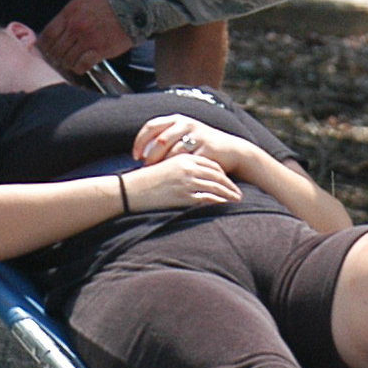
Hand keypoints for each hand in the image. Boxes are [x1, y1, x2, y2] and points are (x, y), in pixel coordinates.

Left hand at [38, 0, 132, 76]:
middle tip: (57, 59)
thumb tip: (59, 25)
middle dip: (54, 56)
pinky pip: (82, 65)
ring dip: (67, 63)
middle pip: (56, 49)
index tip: (44, 50)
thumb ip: (69, 12)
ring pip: (67, 59)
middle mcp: (75, 28)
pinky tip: (81, 66)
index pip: (48, 34)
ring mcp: (87, 40)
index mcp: (69, 14)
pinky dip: (79, 68)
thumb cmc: (108, 0)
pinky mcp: (99, 50)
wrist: (132, 6)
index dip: (44, 45)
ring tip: (70, 62)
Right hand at [121, 150, 239, 212]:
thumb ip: (179, 169)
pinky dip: (218, 203)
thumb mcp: (163, 168)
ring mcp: (187, 182)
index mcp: (183, 158)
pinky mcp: (184, 197)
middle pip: (217, 175)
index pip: (210, 164)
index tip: (229, 181)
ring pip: (216, 187)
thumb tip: (191, 177)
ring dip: (228, 195)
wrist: (129, 190)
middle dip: (230, 185)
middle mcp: (187, 168)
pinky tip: (225, 208)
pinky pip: (207, 199)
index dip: (222, 173)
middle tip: (239, 193)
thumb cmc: (143, 181)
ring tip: (237, 202)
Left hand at [132, 114, 259, 180]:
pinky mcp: (206, 149)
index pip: (151, 126)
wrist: (231, 150)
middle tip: (145, 169)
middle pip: (160, 140)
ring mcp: (197, 136)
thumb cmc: (201, 146)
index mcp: (177, 119)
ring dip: (163, 165)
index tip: (135, 156)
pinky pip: (187, 161)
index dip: (140, 141)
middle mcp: (186, 124)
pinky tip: (174, 178)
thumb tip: (140, 153)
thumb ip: (164, 139)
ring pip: (172, 152)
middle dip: (150, 157)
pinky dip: (178, 170)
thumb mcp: (183, 135)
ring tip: (157, 176)